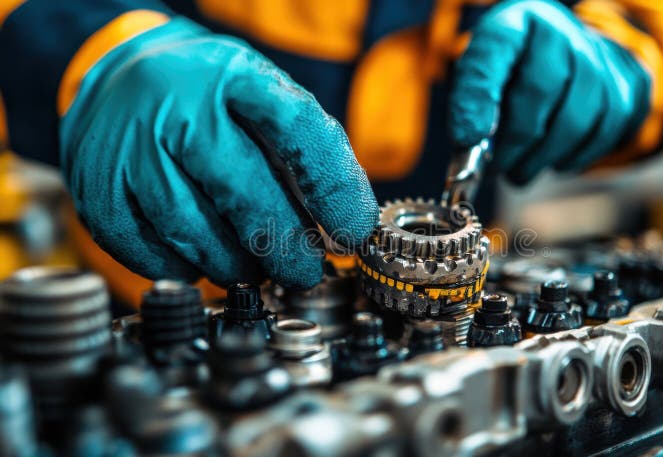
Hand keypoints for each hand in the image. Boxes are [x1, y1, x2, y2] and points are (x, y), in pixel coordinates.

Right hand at [59, 18, 377, 288]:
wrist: (122, 77)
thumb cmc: (211, 101)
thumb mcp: (263, 102)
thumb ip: (305, 158)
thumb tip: (342, 234)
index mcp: (235, 77)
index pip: (296, 128)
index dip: (333, 187)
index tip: (354, 232)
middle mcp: (177, 106)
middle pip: (241, 190)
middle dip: (283, 245)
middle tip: (303, 272)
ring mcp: (129, 147)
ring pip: (193, 230)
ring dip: (235, 264)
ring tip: (255, 267)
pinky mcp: (98, 190)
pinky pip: (151, 253)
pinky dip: (186, 268)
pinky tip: (203, 260)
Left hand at [449, 0, 650, 184]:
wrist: (566, 54)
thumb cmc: (514, 70)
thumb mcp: (482, 72)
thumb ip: (471, 99)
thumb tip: (469, 140)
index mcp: (516, 23)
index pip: (496, 48)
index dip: (478, 96)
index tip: (467, 138)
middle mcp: (561, 32)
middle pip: (540, 93)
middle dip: (515, 144)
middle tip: (498, 168)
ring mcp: (599, 56)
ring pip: (576, 120)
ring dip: (543, 158)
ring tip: (521, 171)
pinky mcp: (627, 83)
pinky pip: (604, 132)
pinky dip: (574, 157)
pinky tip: (555, 161)